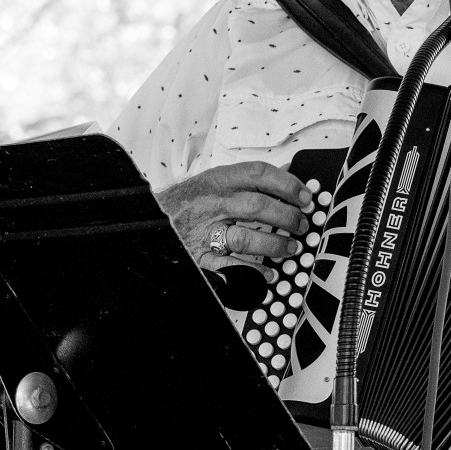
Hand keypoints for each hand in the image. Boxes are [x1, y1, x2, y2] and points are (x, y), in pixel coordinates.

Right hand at [154, 161, 311, 271]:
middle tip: (302, 224)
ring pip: (246, 238)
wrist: (145, 220)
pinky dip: (252, 274)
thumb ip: (243, 180)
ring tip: (291, 249)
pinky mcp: (198, 258)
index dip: (287, 184)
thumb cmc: (186, 202)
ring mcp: (204, 232)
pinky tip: (267, 275)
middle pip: (258, 206)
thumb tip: (287, 176)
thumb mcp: (211, 182)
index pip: (258, 174)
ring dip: (275, 246)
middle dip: (287, 217)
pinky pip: (229, 267)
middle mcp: (211, 204)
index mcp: (216, 180)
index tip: (306, 196)